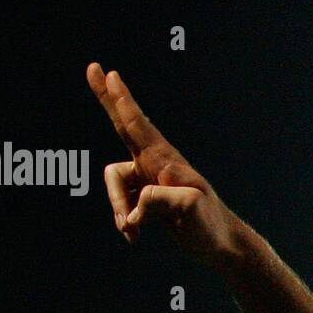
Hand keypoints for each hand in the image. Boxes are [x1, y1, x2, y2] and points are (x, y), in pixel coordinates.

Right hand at [86, 62, 241, 268]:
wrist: (219, 244)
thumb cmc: (210, 223)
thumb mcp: (189, 208)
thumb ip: (159, 199)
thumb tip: (133, 206)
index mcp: (164, 160)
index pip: (138, 125)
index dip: (122, 102)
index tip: (111, 75)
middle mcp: (154, 163)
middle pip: (122, 125)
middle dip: (107, 99)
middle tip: (93, 67)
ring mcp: (148, 178)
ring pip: (114, 184)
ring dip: (118, 209)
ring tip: (133, 231)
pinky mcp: (145, 196)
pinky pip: (121, 204)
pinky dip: (124, 221)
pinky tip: (134, 236)